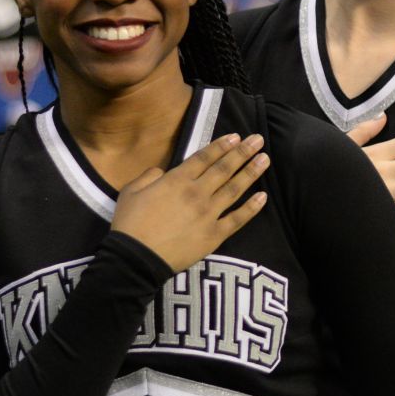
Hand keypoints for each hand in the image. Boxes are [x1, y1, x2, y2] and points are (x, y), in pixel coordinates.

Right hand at [109, 133, 268, 271]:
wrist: (136, 259)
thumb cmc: (130, 225)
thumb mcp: (130, 192)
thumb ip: (148, 176)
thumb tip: (161, 171)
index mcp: (176, 181)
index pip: (204, 158)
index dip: (221, 146)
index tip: (236, 136)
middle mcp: (196, 193)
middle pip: (224, 169)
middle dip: (243, 152)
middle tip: (259, 140)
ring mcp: (208, 214)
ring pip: (234, 189)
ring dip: (251, 173)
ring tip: (265, 159)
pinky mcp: (214, 235)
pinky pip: (237, 219)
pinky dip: (252, 208)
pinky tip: (263, 197)